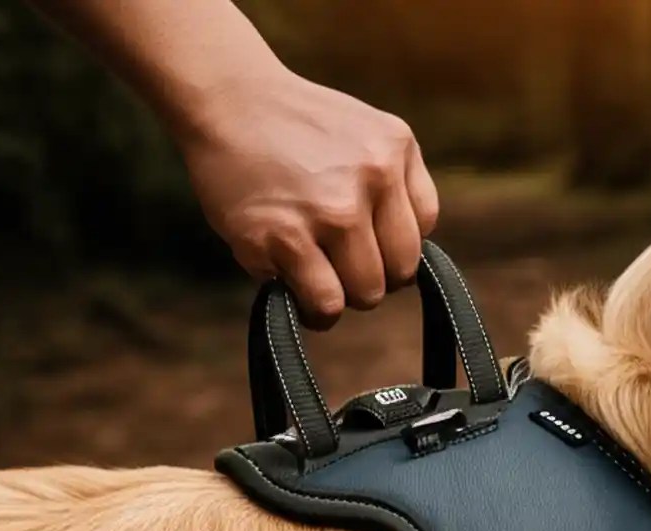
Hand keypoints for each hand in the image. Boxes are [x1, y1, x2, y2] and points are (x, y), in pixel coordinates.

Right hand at [176, 70, 437, 328]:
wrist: (227, 99)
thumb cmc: (296, 125)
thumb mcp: (368, 132)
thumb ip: (396, 183)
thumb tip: (406, 257)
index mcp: (395, 150)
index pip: (423, 232)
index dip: (393, 248)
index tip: (367, 244)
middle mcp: (370, 180)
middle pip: (399, 271)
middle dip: (371, 277)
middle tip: (338, 264)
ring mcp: (328, 212)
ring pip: (365, 293)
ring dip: (342, 297)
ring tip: (316, 279)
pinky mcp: (282, 239)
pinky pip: (323, 302)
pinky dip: (312, 310)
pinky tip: (294, 290)